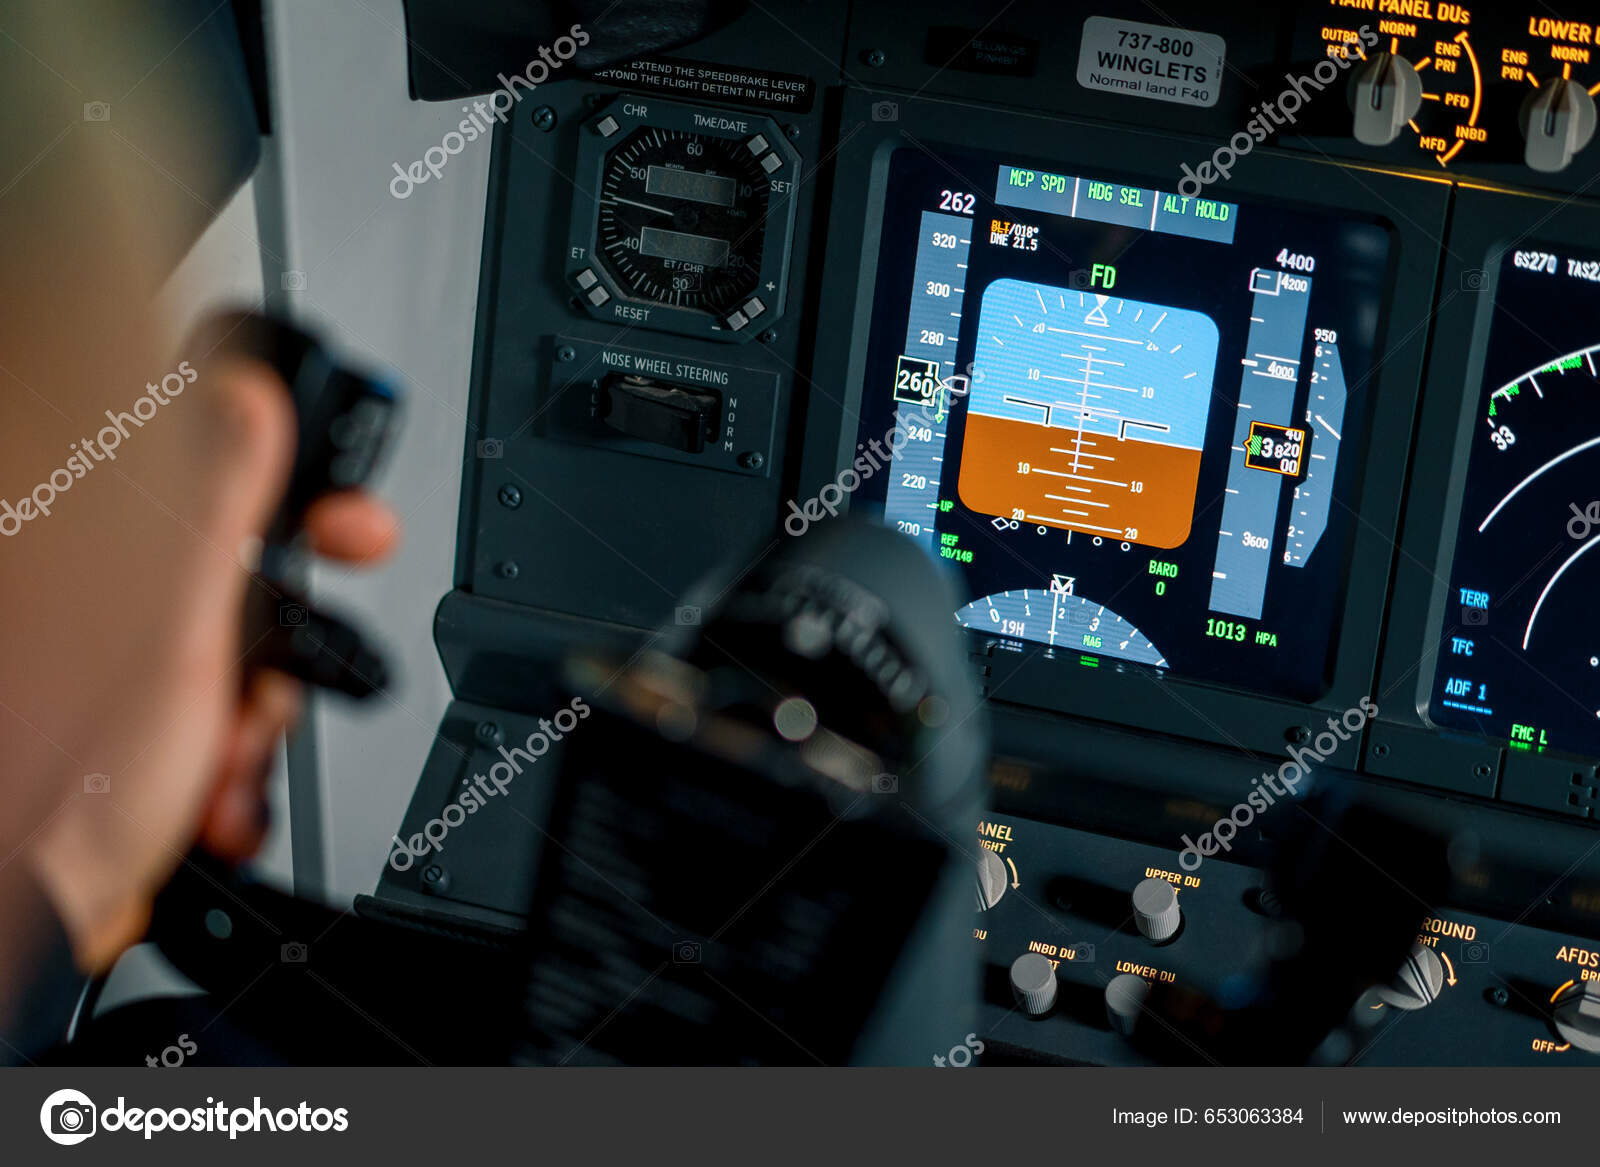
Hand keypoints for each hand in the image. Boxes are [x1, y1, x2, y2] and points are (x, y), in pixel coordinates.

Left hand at [24, 356, 399, 970]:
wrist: (47, 910)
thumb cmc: (65, 786)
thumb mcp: (168, 629)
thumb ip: (214, 507)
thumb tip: (246, 394)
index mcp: (86, 542)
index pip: (197, 459)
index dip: (290, 475)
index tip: (345, 511)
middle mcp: (98, 594)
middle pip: (235, 567)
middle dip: (283, 634)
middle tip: (299, 655)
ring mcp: (122, 662)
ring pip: (243, 651)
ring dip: (257, 716)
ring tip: (217, 754)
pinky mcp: (144, 722)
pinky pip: (225, 712)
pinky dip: (234, 755)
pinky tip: (205, 789)